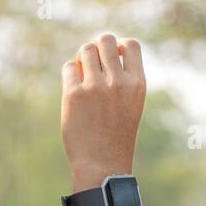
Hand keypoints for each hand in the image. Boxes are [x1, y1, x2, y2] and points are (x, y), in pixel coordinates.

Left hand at [60, 33, 145, 183]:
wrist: (102, 164)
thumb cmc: (116, 135)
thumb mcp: (130, 104)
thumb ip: (122, 78)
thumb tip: (101, 48)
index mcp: (137, 84)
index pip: (130, 44)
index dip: (118, 46)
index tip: (111, 59)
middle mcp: (118, 82)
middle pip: (105, 40)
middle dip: (97, 48)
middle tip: (92, 67)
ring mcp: (95, 87)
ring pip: (85, 50)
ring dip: (81, 59)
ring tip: (82, 78)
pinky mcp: (74, 94)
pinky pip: (68, 68)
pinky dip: (70, 74)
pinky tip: (74, 90)